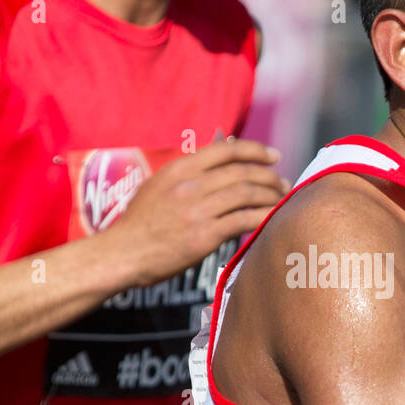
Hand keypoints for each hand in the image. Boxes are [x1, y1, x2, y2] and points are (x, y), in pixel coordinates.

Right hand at [99, 133, 290, 286]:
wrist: (122, 253)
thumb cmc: (139, 223)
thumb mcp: (157, 186)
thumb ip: (186, 174)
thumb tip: (217, 167)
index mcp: (179, 168)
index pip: (226, 150)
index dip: (255, 150)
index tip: (272, 156)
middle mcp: (190, 185)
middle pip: (242, 172)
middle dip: (268, 176)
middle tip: (282, 182)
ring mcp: (197, 210)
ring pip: (247, 194)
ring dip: (270, 195)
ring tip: (281, 199)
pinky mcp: (204, 236)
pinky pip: (243, 221)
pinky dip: (263, 217)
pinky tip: (272, 219)